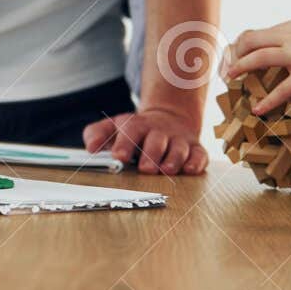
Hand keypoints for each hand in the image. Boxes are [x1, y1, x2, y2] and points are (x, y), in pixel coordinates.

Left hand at [84, 104, 206, 174]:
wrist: (167, 119)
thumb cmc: (134, 130)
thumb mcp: (112, 127)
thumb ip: (96, 134)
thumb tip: (91, 148)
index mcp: (137, 125)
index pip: (130, 131)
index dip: (124, 143)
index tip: (119, 156)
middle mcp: (159, 131)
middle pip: (157, 140)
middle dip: (151, 154)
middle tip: (145, 168)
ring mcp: (178, 139)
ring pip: (179, 148)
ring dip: (173, 159)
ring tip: (166, 171)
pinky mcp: (195, 149)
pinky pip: (199, 155)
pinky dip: (196, 162)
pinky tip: (189, 170)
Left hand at [221, 18, 290, 112]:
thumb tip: (287, 47)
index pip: (256, 33)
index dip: (240, 46)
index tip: (234, 59)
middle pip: (250, 40)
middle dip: (234, 54)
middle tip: (228, 70)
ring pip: (258, 57)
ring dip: (240, 68)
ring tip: (230, 80)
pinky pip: (283, 89)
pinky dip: (267, 101)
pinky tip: (258, 110)